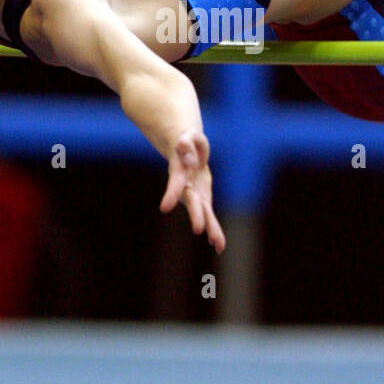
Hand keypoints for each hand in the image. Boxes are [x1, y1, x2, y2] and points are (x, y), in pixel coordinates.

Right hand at [159, 129, 225, 253]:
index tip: (164, 208)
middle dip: (195, 215)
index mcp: (180, 170)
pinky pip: (209, 214)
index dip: (171, 193)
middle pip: (191, 201)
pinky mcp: (202, 198)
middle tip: (198, 230)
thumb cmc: (187, 141)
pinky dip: (213, 229)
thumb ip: (188, 144)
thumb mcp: (189, 137)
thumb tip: (190, 160)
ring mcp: (194, 194)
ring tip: (218, 245)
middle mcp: (186, 187)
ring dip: (210, 228)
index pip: (176, 182)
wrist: (185, 149)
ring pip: (202, 212)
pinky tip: (218, 245)